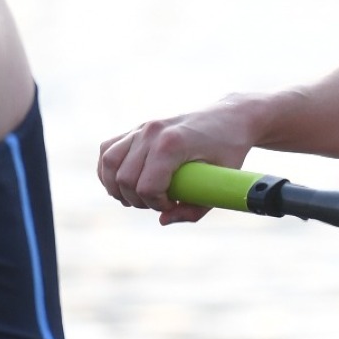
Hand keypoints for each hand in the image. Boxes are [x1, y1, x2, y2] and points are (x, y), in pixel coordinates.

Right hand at [97, 98, 257, 224]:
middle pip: (124, 178)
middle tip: (159, 203)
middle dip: (137, 200)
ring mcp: (143, 127)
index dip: (156, 203)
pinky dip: (107, 170)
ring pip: (108, 162)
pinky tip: (120, 183)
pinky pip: (107, 149)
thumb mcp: (220, 182)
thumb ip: (194, 208)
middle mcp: (152, 132)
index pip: (147, 186)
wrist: (231, 118)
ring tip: (136, 197)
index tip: (171, 204)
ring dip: (116, 187)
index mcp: (173, 144)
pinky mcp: (138, 128)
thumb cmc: (229, 151)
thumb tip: (162, 220)